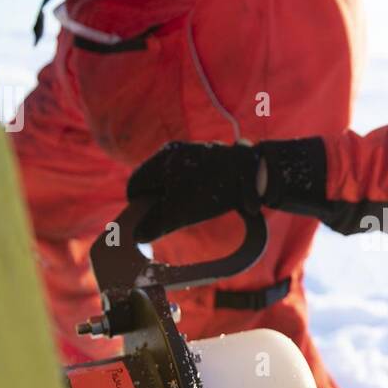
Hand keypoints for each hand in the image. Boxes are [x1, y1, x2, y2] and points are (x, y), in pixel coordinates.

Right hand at [127, 141, 261, 242]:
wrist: (252, 173)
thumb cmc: (211, 191)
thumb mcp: (179, 213)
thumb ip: (155, 225)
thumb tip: (137, 236)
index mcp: (160, 160)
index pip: (136, 184)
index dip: (138, 206)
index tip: (146, 222)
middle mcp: (173, 152)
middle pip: (154, 182)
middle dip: (157, 203)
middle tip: (166, 220)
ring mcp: (191, 153)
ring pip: (172, 180)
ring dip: (174, 198)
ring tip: (186, 213)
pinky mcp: (208, 157)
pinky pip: (189, 176)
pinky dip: (190, 191)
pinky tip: (202, 201)